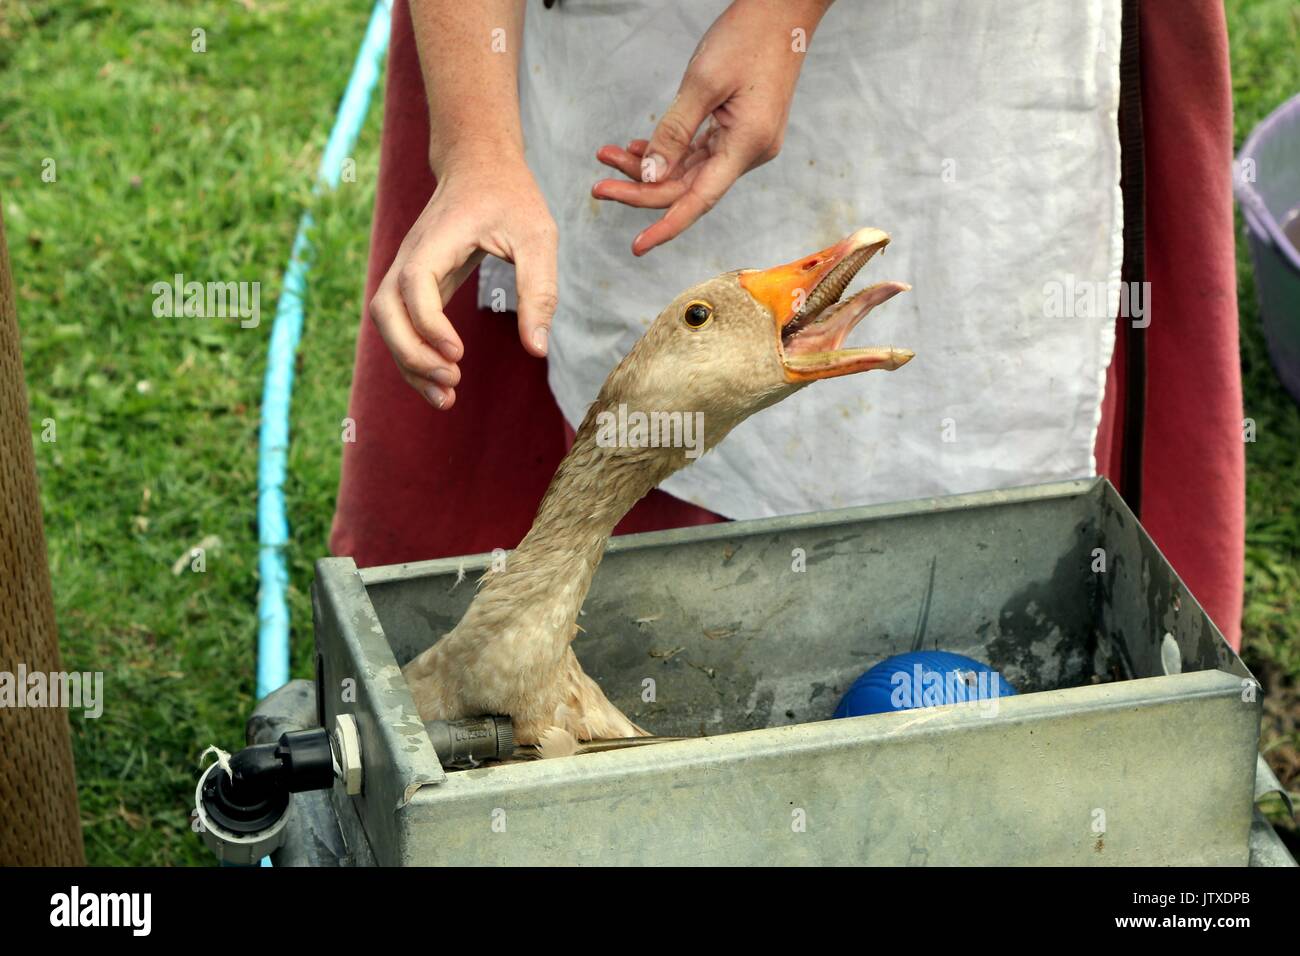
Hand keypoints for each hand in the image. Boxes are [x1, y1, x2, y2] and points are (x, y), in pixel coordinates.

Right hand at [368, 153, 557, 409]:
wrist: (480, 166)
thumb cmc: (512, 198)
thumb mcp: (538, 236)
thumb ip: (540, 290)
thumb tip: (537, 349)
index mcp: (436, 240)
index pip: (414, 285)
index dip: (429, 324)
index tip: (459, 355)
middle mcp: (411, 256)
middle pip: (385, 311)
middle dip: (411, 353)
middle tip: (453, 383)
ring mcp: (407, 270)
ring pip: (386, 323)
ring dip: (409, 363)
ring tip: (446, 399)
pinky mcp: (415, 285)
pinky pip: (401, 325)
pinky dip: (415, 357)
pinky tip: (442, 384)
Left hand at [591, 0, 828, 255]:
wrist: (783, 10)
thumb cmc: (747, 38)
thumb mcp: (702, 83)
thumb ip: (673, 131)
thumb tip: (649, 175)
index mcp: (747, 146)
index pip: (698, 201)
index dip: (665, 226)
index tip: (637, 246)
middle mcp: (750, 153)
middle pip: (687, 187)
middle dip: (640, 187)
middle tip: (598, 185)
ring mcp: (746, 144)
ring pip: (689, 171)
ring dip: (648, 167)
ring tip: (608, 156)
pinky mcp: (740, 132)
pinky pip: (698, 154)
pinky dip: (668, 153)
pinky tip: (637, 149)